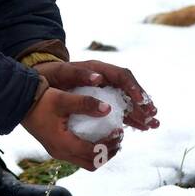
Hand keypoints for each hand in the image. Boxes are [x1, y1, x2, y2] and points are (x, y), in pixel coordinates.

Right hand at [21, 86, 122, 169]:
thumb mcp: (64, 99)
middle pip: (92, 163)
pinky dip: (92, 150)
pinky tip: (98, 136)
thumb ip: (85, 104)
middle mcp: (61, 153)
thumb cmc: (42, 101)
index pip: (93, 152)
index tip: (118, 131)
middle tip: (118, 136)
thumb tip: (108, 109)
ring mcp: (58, 152)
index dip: (109, 144)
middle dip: (108, 152)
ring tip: (111, 138)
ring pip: (86, 162)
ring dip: (101, 153)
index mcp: (63, 144)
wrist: (20, 103)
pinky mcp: (57, 147)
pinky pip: (79, 156)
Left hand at [29, 59, 158, 130]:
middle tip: (152, 116)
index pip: (123, 76)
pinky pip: (121, 109)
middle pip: (130, 89)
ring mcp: (105, 90)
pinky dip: (131, 118)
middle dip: (142, 103)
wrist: (41, 81)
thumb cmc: (51, 75)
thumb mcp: (62, 72)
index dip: (134, 88)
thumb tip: (98, 77)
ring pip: (128, 100)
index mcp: (99, 68)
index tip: (140, 101)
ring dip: (141, 112)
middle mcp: (106, 78)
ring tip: (153, 125)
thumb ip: (79, 73)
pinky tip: (141, 127)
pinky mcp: (102, 100)